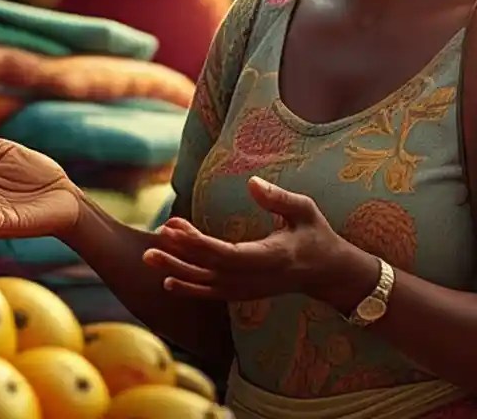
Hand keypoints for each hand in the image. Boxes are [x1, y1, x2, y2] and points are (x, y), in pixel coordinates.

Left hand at [143, 177, 375, 305]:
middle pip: (210, 269)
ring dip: (176, 269)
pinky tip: (167, 280)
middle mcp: (255, 278)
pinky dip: (189, 288)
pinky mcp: (244, 293)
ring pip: (206, 283)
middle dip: (179, 253)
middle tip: (155, 235)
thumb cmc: (316, 235)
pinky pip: (212, 293)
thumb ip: (279, 198)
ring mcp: (249, 289)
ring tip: (148, 255)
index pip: (226, 254)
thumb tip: (251, 182)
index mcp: (270, 257)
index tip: (174, 227)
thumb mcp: (305, 210)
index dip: (197, 243)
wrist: (328, 273)